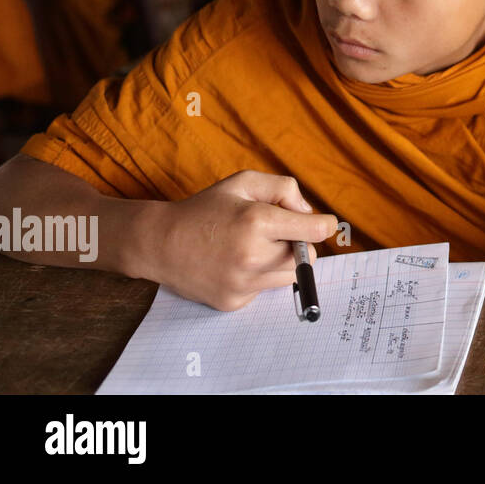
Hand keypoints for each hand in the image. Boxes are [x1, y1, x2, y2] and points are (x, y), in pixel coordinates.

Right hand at [149, 170, 338, 310]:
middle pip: (306, 255)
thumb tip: (309, 212)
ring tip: (252, 248)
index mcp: (257, 221)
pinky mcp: (234, 302)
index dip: (325, 225)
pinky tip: (234, 265)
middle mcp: (252, 256)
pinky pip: (265, 290)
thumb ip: (284, 188)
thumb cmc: (205, 209)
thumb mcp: (243, 182)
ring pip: (289, 276)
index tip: (325, 224)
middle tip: (273, 233)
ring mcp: (242, 283)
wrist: (159, 243)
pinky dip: (258, 278)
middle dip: (298, 243)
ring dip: (280, 262)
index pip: (314, 231)